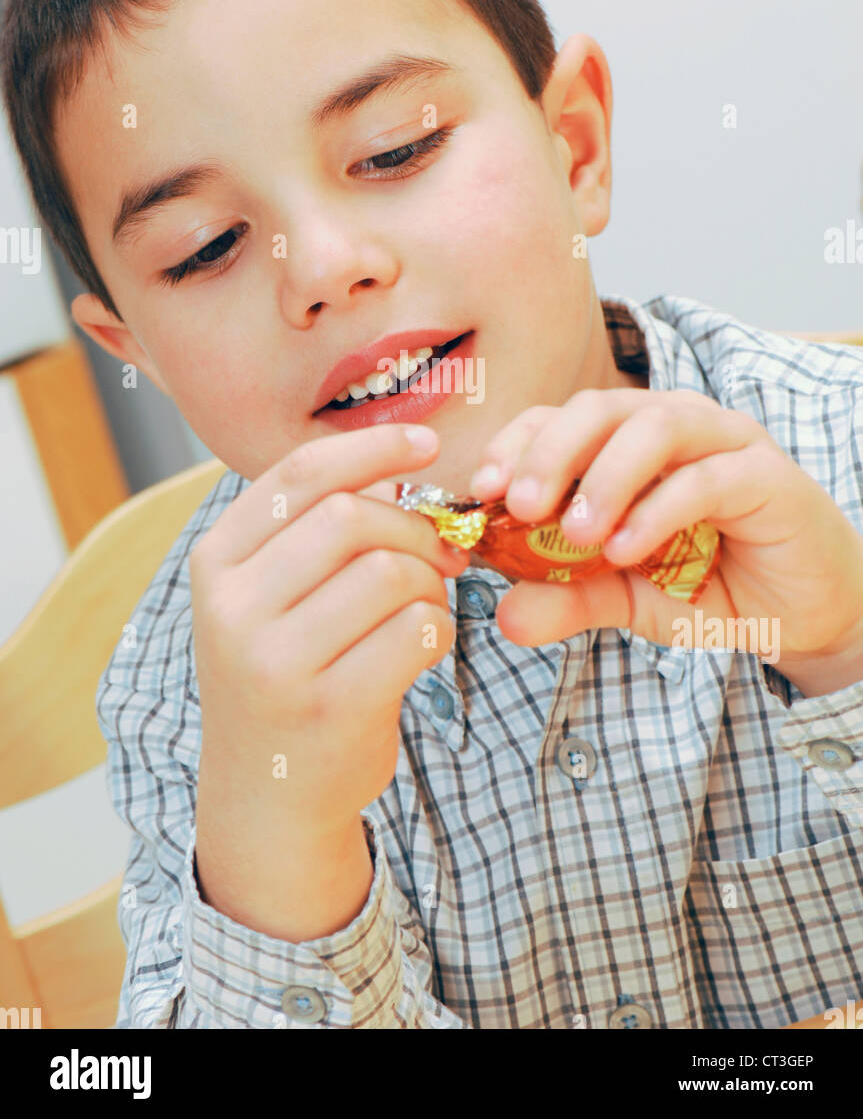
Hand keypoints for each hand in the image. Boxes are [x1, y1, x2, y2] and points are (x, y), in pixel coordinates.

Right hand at [191, 422, 468, 851]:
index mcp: (216, 564)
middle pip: (354, 517)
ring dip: (430, 585)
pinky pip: (417, 631)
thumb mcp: (266, 598)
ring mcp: (278, 662)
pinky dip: (438, 629)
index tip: (427, 445)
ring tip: (421, 608)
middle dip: (415, 529)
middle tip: (441, 556)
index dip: (373, 448)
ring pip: (392, 572)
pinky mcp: (331, 708)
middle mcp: (234, 609)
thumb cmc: (283, 675)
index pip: (300, 475)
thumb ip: (312, 532)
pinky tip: (421, 647)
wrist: (267, 796)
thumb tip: (401, 468)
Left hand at [468, 389, 862, 693]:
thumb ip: (568, 597)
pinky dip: (659, 510)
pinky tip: (628, 549)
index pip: (558, 418)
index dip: (516, 444)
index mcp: (627, 439)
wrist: (801, 613)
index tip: (480, 489)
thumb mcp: (626, 597)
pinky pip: (706, 477)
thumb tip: (504, 615)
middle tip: (518, 504)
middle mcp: (672, 424)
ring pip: (653, 425)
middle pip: (598, 407)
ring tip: (575, 533)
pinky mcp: (766, 474)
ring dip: (605, 476)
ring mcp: (723, 441)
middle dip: (551, 451)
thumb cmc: (710, 586)